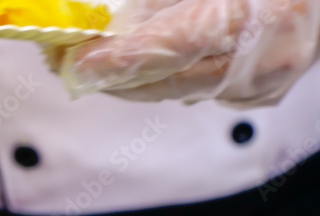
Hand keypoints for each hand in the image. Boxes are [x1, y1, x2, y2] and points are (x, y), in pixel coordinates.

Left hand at [59, 0, 319, 104]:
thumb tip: (120, 12)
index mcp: (262, 18)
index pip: (179, 44)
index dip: (125, 57)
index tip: (79, 61)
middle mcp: (262, 63)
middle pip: (166, 79)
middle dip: (107, 71)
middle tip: (57, 56)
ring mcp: (259, 88)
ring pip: (171, 90)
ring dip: (123, 78)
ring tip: (78, 59)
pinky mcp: (255, 98)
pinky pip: (190, 89)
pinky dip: (155, 77)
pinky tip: (125, 64)